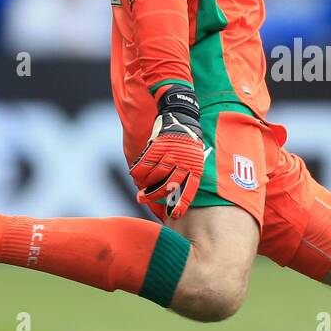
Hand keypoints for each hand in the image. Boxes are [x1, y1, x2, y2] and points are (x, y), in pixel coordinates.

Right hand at [129, 85, 209, 218]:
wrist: (182, 115)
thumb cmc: (187, 144)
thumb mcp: (193, 159)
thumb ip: (185, 177)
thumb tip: (173, 199)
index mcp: (196, 166)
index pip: (190, 189)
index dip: (181, 204)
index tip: (174, 215)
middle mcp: (184, 160)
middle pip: (169, 184)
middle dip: (155, 195)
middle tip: (143, 200)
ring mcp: (171, 152)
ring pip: (156, 174)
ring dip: (146, 184)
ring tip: (140, 190)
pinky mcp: (159, 144)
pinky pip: (146, 160)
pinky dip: (139, 169)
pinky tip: (135, 175)